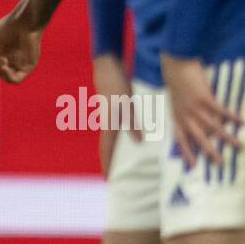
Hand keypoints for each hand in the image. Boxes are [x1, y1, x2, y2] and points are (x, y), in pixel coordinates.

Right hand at [0, 12, 41, 83]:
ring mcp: (20, 63)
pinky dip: (8, 76)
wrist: (24, 22)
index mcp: (2, 51)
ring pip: (7, 78)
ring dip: (0, 71)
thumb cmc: (8, 26)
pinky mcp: (28, 66)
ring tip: (2, 59)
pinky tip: (5, 67)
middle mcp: (11, 58)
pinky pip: (17, 79)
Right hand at [93, 54, 141, 175]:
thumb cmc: (116, 83)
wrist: (106, 64)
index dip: (107, 164)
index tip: (107, 179)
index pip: (106, 149)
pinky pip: (114, 128)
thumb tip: (138, 142)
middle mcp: (106, 120)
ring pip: (110, 137)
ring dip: (113, 150)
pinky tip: (126, 137)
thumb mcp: (127, 103)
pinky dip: (118, 137)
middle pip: (106, 146)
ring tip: (119, 161)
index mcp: (108, 122)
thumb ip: (132, 123)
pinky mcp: (111, 107)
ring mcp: (108, 114)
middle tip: (112, 175)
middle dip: (109, 161)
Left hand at [161, 53, 241, 166]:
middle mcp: (186, 116)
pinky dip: (232, 117)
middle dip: (210, 152)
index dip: (187, 153)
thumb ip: (185, 116)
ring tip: (240, 146)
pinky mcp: (205, 98)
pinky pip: (221, 111)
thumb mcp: (176, 103)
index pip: (181, 140)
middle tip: (221, 164)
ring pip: (214, 127)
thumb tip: (198, 129)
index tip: (193, 166)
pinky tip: (242, 122)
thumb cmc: (177, 84)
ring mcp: (195, 108)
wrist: (176, 66)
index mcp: (177, 118)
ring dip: (227, 138)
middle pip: (199, 138)